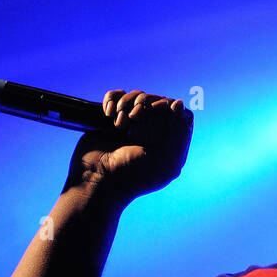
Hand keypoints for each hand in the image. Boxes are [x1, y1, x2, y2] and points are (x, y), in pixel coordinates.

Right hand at [63, 89, 192, 207]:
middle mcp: (151, 133)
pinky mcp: (110, 120)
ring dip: (127, 103)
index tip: (158, 109)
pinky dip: (111, 100)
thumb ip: (179, 133)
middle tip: (135, 117)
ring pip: (136, 96)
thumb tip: (179, 103)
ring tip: (119, 123)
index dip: (169, 106)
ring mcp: (131, 126)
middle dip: (146, 103)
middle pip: (157, 100)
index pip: (178, 113)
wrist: (96, 180)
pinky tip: (108, 114)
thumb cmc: (132, 175)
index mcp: (169, 144)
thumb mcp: (165, 160)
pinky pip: (115, 96)